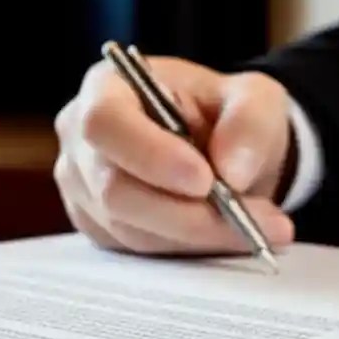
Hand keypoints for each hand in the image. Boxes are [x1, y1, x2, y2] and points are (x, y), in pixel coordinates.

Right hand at [53, 55, 294, 254]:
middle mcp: (81, 141)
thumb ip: (249, 123)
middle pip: (115, 189)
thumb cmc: (225, 114)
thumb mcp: (255, 99)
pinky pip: (139, 251)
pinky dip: (189, 248)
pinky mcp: (99, 228)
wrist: (221, 150)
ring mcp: (82, 190)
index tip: (206, 180)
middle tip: (254, 218)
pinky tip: (227, 235)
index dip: (150, 155)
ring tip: (258, 228)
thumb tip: (233, 172)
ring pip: (131, 229)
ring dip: (198, 234)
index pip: (104, 123)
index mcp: (106, 87)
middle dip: (187, 212)